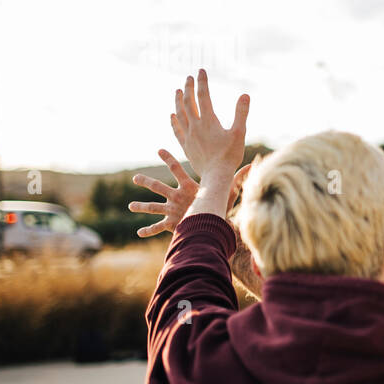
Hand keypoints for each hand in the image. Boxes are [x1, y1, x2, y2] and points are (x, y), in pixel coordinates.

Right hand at [129, 151, 250, 237]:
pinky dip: (148, 231)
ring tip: (130, 206)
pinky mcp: (172, 223)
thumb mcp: (229, 192)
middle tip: (135, 177)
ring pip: (154, 207)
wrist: (214, 223)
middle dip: (147, 182)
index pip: (178, 171)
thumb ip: (238, 178)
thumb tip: (253, 164)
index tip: (160, 149)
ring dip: (142, 206)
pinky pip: (158, 228)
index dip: (170, 160)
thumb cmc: (219, 205)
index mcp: (189, 187)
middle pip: (160, 187)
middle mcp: (177, 196)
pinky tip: (138, 233)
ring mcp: (173, 209)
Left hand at [172, 69, 249, 184]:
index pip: (204, 96)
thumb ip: (241, 113)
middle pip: (189, 102)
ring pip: (180, 114)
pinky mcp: (186, 146)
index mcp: (209, 121)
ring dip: (178, 101)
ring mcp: (189, 136)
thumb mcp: (239, 133)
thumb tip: (245, 95)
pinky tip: (172, 115)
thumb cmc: (230, 155)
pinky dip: (174, 121)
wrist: (216, 176)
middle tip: (189, 78)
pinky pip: (177, 130)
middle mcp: (196, 126)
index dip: (202, 82)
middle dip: (189, 88)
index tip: (201, 71)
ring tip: (178, 91)